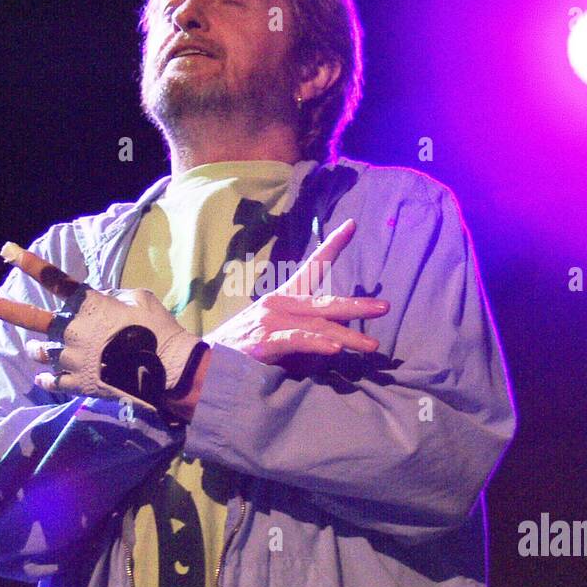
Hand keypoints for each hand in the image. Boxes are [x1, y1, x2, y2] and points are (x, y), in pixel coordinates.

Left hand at [0, 243, 205, 413]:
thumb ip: (118, 296)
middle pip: (29, 317)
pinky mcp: (77, 383)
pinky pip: (50, 380)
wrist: (166, 370)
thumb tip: (108, 299)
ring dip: (37, 350)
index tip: (7, 250)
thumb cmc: (158, 330)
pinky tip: (47, 377)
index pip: (55, 279)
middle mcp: (72, 329)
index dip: (30, 263)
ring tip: (37, 349)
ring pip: (39, 352)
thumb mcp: (142, 300)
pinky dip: (47, 377)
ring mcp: (71, 358)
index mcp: (88, 305)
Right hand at [204, 218, 388, 364]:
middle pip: (325, 301)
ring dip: (347, 336)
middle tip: (385, 307)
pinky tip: (334, 348)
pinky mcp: (264, 342)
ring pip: (317, 325)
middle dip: (357, 305)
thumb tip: (332, 339)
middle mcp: (279, 304)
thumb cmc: (239, 347)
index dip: (332, 246)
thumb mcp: (273, 331)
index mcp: (283, 298)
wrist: (202, 361)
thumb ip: (301, 330)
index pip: (311, 266)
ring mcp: (271, 322)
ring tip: (371, 346)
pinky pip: (296, 341)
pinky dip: (316, 344)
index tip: (351, 225)